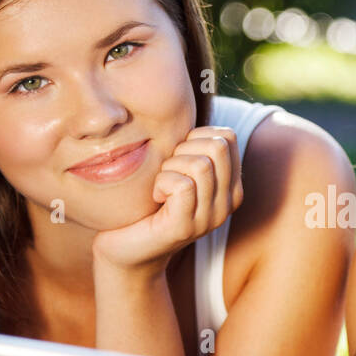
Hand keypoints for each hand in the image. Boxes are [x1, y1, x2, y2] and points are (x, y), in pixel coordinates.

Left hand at [92, 126, 243, 274]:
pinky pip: (181, 185)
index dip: (196, 136)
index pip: (228, 136)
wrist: (125, 249)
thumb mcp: (176, 169)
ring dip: (170, 167)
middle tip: (167, 171)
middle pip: (218, 146)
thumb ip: (192, 147)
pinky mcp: (185, 228)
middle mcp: (227, 204)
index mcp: (231, 187)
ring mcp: (209, 218)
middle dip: (184, 149)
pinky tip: (155, 198)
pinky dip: (160, 183)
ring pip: (200, 165)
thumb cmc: (147, 203)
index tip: (178, 157)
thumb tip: (190, 107)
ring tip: (160, 185)